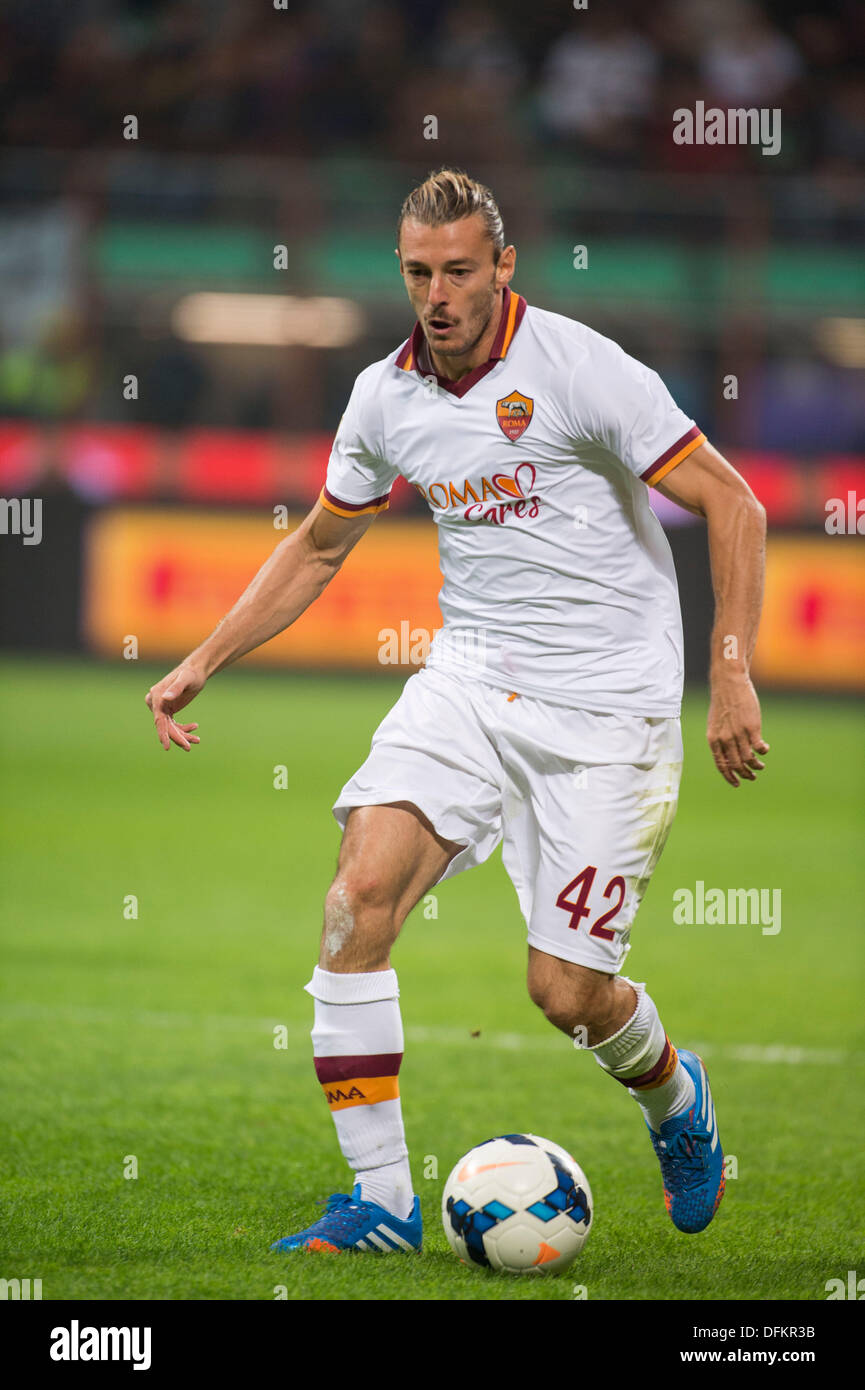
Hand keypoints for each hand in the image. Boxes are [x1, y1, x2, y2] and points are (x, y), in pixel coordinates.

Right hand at [145, 662, 205, 750]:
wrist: (196, 671)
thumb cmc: (191, 673)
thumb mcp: (186, 679)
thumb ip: (176, 688)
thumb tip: (165, 698)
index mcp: (157, 696)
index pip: (158, 719)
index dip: (162, 733)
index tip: (167, 746)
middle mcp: (156, 702)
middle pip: (164, 726)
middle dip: (176, 737)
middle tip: (189, 747)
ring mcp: (162, 707)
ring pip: (169, 727)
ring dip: (182, 735)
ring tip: (197, 740)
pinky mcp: (168, 710)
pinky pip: (173, 724)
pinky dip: (183, 729)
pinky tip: (195, 727)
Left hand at [707, 672, 768, 787]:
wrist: (728, 684)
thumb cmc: (722, 703)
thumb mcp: (714, 724)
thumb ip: (720, 739)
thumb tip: (727, 755)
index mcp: (713, 740)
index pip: (721, 765)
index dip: (729, 777)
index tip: (737, 783)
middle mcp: (725, 739)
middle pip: (736, 765)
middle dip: (745, 774)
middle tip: (752, 777)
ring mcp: (738, 734)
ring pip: (748, 759)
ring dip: (756, 766)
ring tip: (761, 767)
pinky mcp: (752, 728)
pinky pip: (759, 748)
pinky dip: (763, 752)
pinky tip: (765, 749)